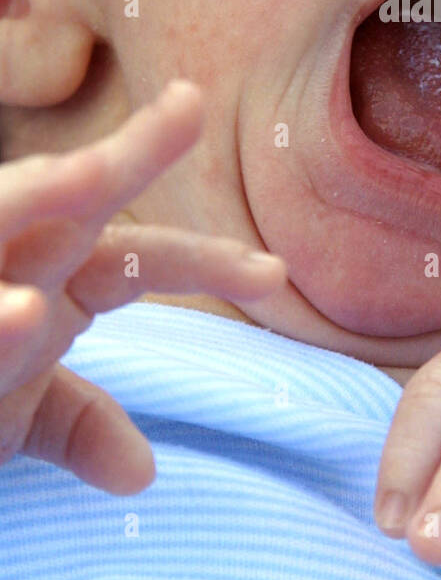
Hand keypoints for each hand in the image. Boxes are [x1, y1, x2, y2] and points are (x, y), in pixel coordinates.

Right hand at [0, 80, 284, 494]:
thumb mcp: (10, 412)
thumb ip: (76, 423)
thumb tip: (141, 474)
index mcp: (53, 273)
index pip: (137, 257)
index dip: (203, 260)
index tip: (274, 274)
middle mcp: (12, 255)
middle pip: (75, 196)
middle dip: (127, 156)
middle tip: (189, 105)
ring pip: (3, 214)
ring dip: (44, 193)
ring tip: (97, 174)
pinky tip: (20, 313)